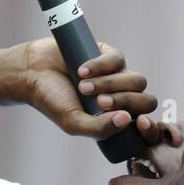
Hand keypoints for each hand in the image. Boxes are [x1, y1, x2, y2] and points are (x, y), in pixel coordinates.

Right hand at [18, 38, 155, 141]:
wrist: (34, 73)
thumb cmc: (53, 102)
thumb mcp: (74, 123)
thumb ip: (99, 129)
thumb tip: (127, 120)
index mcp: (117, 120)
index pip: (146, 126)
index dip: (150, 127)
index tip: (138, 123)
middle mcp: (122, 99)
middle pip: (146, 101)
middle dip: (125, 101)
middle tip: (98, 102)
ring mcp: (119, 76)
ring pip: (137, 80)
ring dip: (110, 84)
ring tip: (83, 87)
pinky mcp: (110, 55)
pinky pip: (118, 60)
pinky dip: (101, 66)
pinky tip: (81, 70)